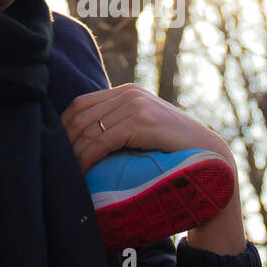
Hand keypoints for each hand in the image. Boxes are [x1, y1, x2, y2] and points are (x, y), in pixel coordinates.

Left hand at [62, 84, 246, 254]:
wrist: (212, 158)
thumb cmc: (175, 152)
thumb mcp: (145, 132)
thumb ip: (121, 127)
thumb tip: (86, 144)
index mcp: (128, 92)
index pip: (81, 104)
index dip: (63, 128)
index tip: (55, 151)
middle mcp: (130, 93)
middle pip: (79, 115)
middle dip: (63, 142)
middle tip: (54, 166)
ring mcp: (136, 106)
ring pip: (87, 129)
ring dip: (72, 154)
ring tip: (65, 174)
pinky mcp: (141, 123)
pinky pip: (101, 141)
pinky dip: (86, 158)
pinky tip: (81, 173)